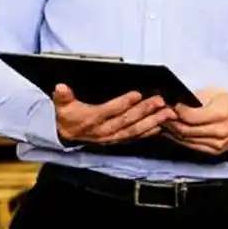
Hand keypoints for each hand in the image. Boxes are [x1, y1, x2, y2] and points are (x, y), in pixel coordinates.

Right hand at [52, 84, 176, 145]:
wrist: (65, 135)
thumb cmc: (67, 116)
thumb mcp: (61, 105)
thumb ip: (62, 96)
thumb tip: (60, 88)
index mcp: (91, 120)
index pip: (109, 111)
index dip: (123, 103)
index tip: (137, 94)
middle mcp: (104, 131)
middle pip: (127, 120)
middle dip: (145, 111)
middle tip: (160, 101)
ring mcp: (112, 137)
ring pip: (135, 130)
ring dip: (152, 122)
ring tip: (167, 113)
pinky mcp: (118, 140)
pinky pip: (136, 137)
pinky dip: (149, 131)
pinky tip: (161, 125)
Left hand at [160, 87, 227, 154]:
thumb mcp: (216, 94)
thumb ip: (196, 98)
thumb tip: (177, 101)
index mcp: (220, 114)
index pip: (190, 117)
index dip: (176, 112)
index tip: (170, 106)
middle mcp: (219, 131)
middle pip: (186, 130)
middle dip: (170, 123)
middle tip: (161, 115)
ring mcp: (216, 144)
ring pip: (186, 140)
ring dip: (172, 132)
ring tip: (164, 123)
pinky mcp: (214, 151)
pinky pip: (191, 146)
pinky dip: (179, 140)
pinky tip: (173, 133)